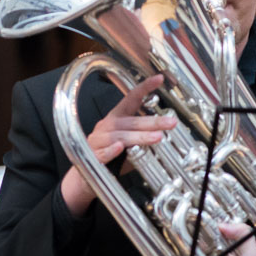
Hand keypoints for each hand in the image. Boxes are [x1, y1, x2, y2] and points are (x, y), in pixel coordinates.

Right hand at [59, 74, 175, 216]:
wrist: (84, 177)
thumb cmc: (109, 157)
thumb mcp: (128, 144)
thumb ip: (143, 138)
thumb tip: (165, 134)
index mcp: (116, 119)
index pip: (130, 99)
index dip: (144, 88)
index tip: (159, 78)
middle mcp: (106, 126)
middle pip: (131, 121)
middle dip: (152, 122)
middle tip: (171, 122)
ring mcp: (98, 140)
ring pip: (121, 136)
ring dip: (140, 137)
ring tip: (157, 137)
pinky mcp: (92, 155)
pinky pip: (103, 152)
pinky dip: (111, 150)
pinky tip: (119, 148)